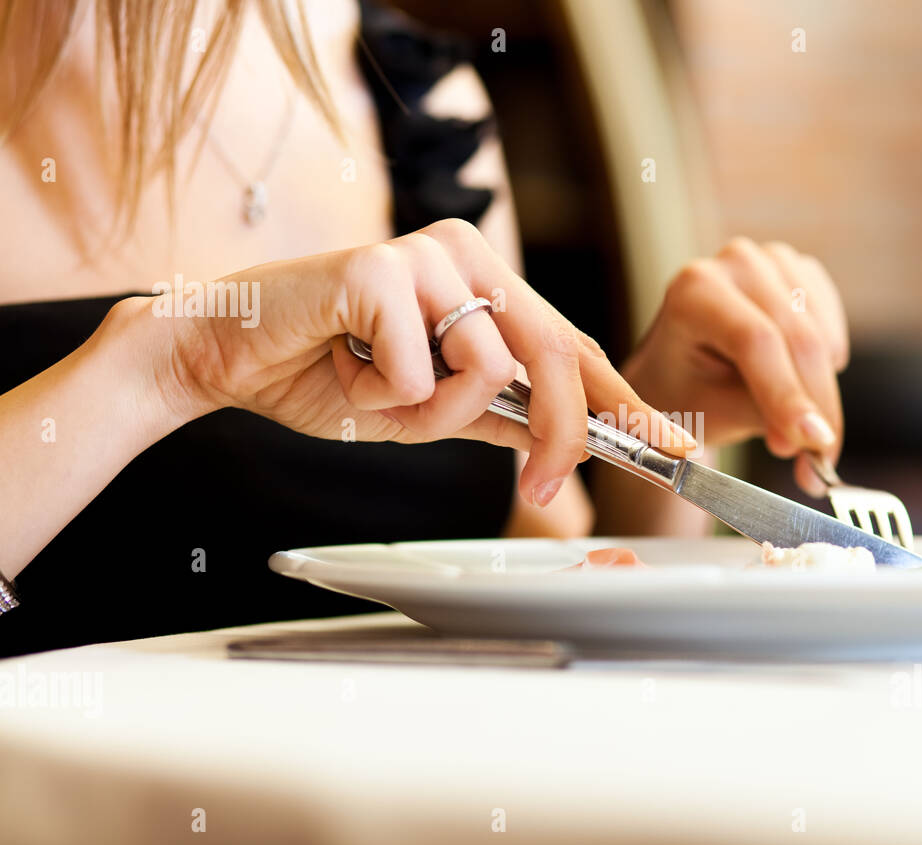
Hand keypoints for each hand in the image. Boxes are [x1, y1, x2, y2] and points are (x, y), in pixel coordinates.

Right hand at [115, 219, 694, 505]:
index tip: (674, 445)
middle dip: (559, 433)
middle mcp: (469, 257)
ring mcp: (428, 255)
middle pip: (558, 353)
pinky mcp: (380, 268)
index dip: (628, 401)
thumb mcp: (431, 410)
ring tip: (376, 393)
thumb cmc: (325, 374)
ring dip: (435, 413)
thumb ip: (499, 415)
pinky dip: (386, 396)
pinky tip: (344, 369)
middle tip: (543, 490)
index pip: (577, 346)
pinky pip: (423, 368)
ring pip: (490, 367)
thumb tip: (574, 440)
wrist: (226, 357)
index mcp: (487, 284)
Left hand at [621, 238, 848, 494]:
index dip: (790, 394)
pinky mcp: (797, 271)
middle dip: (814, 404)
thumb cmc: (686, 393)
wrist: (680, 371)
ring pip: (821, 333)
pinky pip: (831, 321)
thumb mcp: (716, 413)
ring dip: (822, 389)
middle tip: (819, 459)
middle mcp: (734, 263)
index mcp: (694, 291)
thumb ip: (767, 418)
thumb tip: (817, 437)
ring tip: (801, 432)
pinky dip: (829, 360)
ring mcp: (769, 260)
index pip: (756, 341)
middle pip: (797, 336)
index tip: (815, 443)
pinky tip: (804, 384)